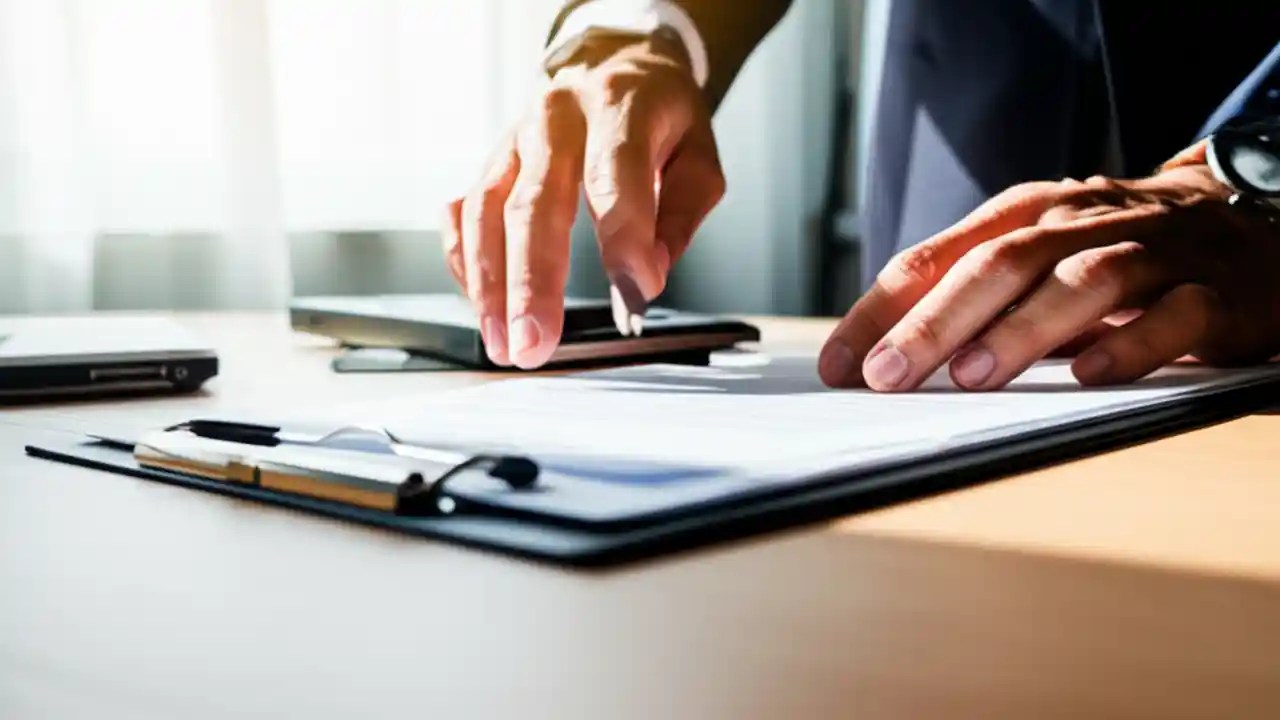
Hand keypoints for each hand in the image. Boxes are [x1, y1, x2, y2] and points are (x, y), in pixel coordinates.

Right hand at [441, 34, 724, 368]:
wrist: (614, 62)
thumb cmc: (660, 118)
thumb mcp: (698, 155)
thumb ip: (681, 214)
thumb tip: (648, 273)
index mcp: (618, 107)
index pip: (614, 178)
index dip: (624, 240)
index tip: (635, 296)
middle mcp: (555, 119)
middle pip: (534, 205)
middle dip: (532, 282)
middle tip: (536, 342)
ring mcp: (514, 140)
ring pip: (487, 212)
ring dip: (489, 285)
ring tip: (503, 341)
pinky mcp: (491, 161)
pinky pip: (463, 213)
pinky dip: (466, 262)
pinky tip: (481, 304)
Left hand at [818, 164, 1279, 391]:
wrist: (1253, 222)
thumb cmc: (1121, 247)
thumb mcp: (1039, 253)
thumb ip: (971, 291)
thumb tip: (880, 350)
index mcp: (1028, 213)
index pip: (939, 256)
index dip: (883, 308)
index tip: (839, 362)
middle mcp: (1083, 223)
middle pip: (1001, 264)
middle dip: (936, 320)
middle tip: (887, 374)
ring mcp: (1154, 254)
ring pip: (1082, 282)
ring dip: (1021, 330)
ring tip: (971, 376)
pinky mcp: (1217, 293)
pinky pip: (1174, 315)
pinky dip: (1131, 342)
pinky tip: (1091, 375)